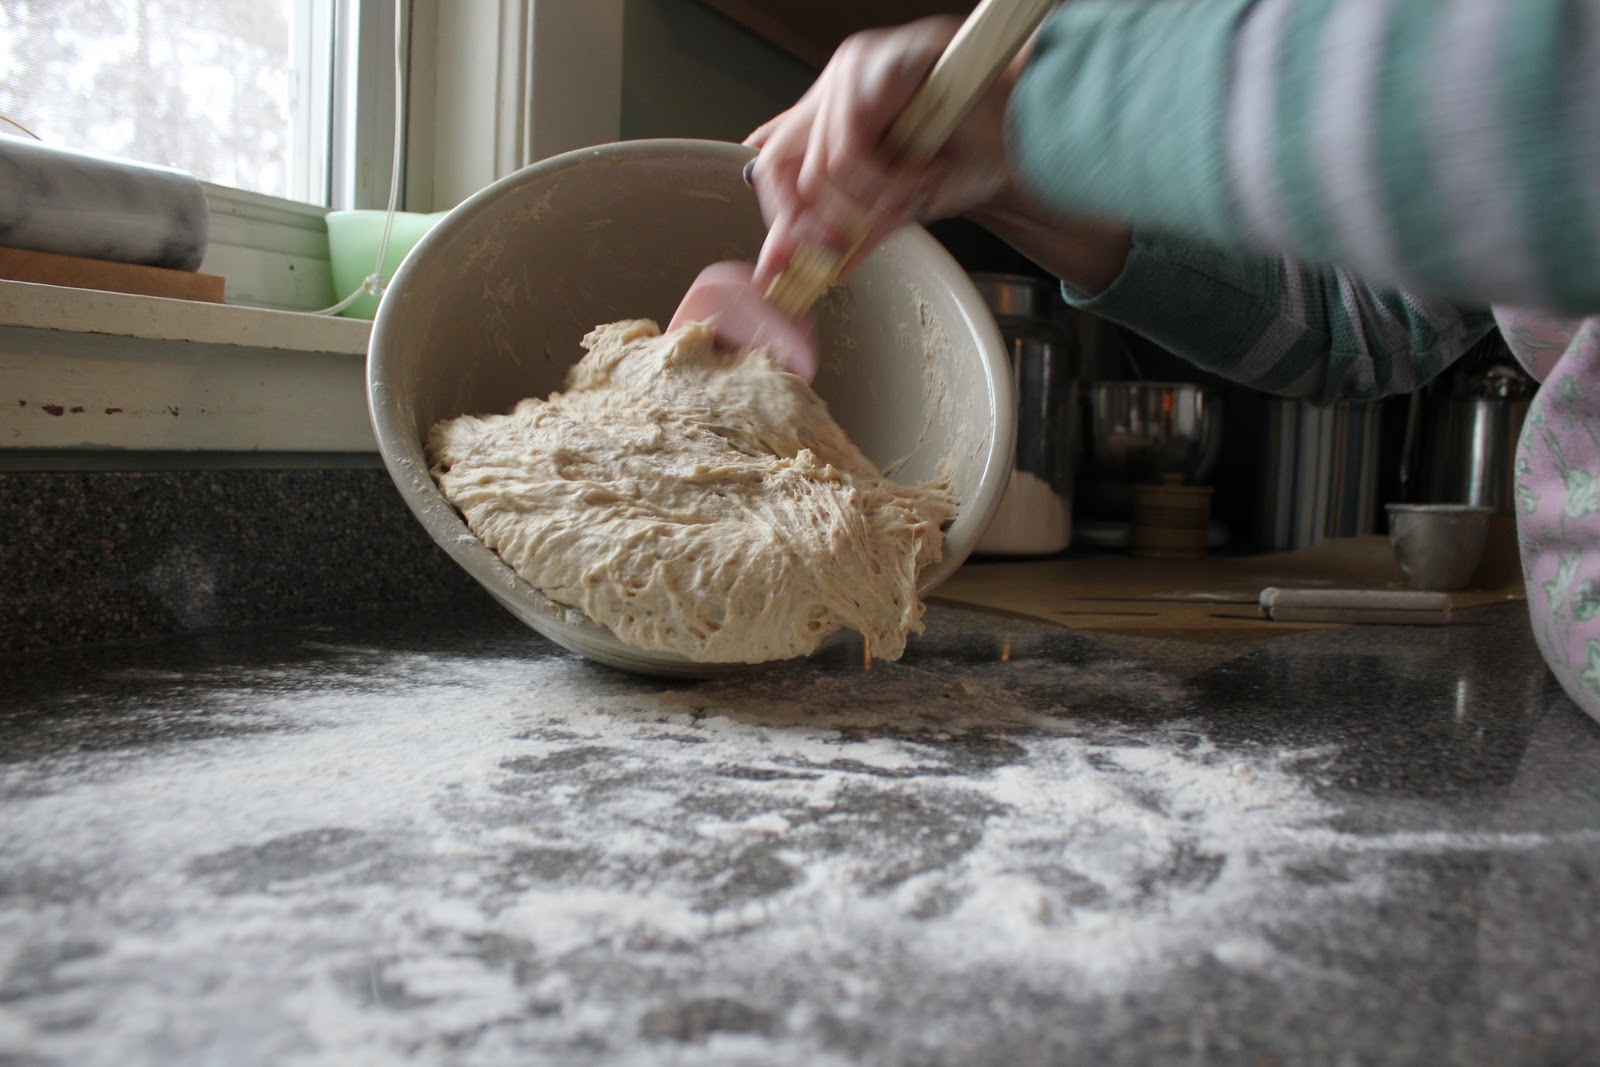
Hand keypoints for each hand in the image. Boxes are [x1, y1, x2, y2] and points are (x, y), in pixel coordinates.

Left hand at [744, 16, 1021, 291]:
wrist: (1032, 124)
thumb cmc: (979, 149)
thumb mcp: (908, 200)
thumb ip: (864, 226)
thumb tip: (830, 268)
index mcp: (838, 109)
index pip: (776, 163)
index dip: (777, 218)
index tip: (782, 268)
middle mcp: (837, 84)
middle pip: (776, 165)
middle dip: (812, 220)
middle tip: (845, 243)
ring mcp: (852, 70)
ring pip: (819, 168)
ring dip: (870, 200)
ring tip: (916, 189)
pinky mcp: (875, 67)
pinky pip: (850, 150)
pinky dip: (886, 181)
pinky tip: (922, 170)